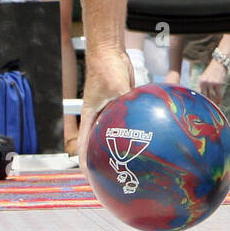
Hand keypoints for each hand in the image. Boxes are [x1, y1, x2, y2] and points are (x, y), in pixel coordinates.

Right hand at [77, 47, 133, 171]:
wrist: (108, 51)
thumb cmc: (107, 68)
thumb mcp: (116, 87)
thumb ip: (124, 102)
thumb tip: (138, 118)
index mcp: (90, 116)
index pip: (84, 145)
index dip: (85, 163)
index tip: (90, 178)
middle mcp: (97, 116)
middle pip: (97, 143)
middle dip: (102, 160)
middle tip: (112, 177)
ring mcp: (108, 110)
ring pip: (111, 134)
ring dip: (118, 146)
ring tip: (130, 164)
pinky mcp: (119, 104)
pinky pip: (125, 121)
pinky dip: (132, 130)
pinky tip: (146, 138)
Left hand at [197, 57, 229, 104]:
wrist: (220, 61)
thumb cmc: (214, 70)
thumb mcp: (206, 77)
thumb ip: (204, 85)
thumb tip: (204, 96)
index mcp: (200, 81)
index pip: (199, 94)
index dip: (201, 101)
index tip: (203, 107)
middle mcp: (204, 83)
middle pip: (205, 96)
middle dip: (208, 103)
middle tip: (210, 109)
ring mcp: (211, 83)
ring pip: (212, 96)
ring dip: (214, 102)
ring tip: (216, 106)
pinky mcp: (218, 83)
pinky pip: (218, 94)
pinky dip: (219, 98)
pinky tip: (220, 101)